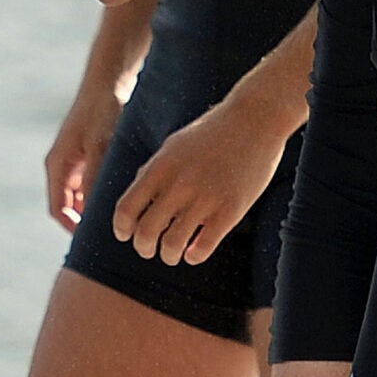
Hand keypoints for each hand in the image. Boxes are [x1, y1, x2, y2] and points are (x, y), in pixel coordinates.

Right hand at [43, 85, 123, 232]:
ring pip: (83, 195)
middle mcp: (63, 165)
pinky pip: (93, 182)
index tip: (96, 242)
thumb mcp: (100, 147)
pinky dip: (104, 192)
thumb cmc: (102, 111)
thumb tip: (91, 211)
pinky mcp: (89, 154)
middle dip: (86, 221)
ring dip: (97, 207)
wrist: (109, 80)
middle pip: (70, 206)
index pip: (58, 209)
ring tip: (123, 219)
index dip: (73, 229)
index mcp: (58, 166)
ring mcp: (76, 160)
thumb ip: (94, 179)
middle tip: (113, 235)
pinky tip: (127, 197)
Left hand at [110, 101, 288, 265]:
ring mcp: (205, 197)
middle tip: (148, 250)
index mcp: (160, 167)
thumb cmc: (212, 132)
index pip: (127, 209)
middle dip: (143, 248)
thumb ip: (153, 170)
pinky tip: (194, 253)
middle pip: (146, 232)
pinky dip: (194, 256)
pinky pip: (204, 246)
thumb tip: (136, 197)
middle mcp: (179, 183)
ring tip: (172, 255)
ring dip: (169, 255)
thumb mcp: (174, 146)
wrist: (254, 120)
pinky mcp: (231, 209)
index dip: (122, 229)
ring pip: (173, 244)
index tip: (125, 236)